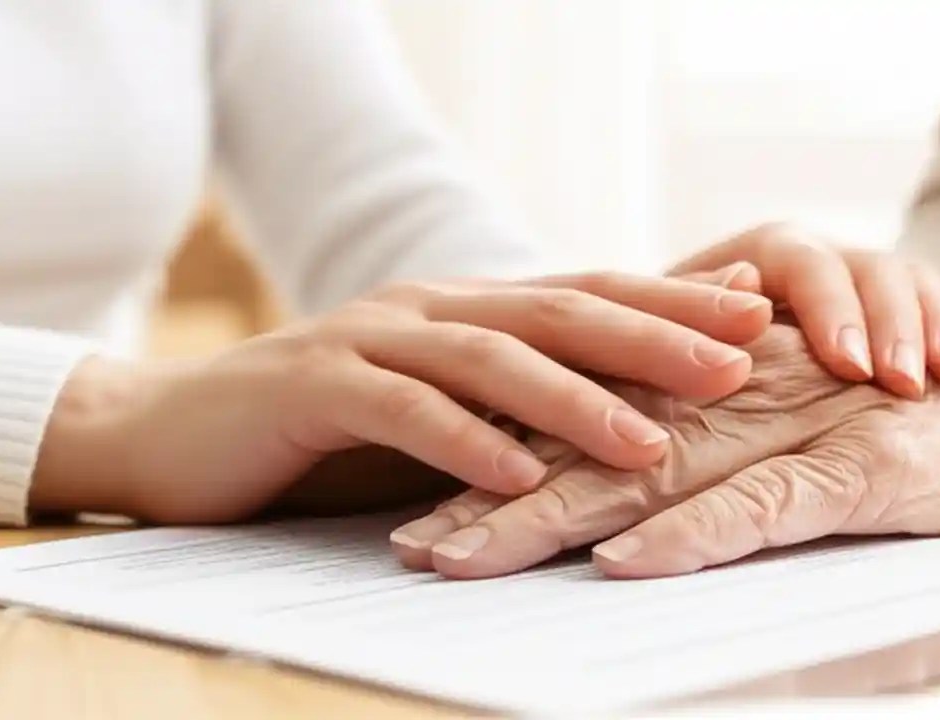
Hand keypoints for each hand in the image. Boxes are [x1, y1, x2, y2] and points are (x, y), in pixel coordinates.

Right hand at [28, 269, 772, 522]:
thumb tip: (618, 407)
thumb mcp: (434, 404)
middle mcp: (428, 309)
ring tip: (647, 440)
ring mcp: (371, 340)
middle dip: (654, 336)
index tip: (760, 318)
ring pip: (491, 358)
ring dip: (575, 399)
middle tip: (740, 360)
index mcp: (465, 308)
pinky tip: (517, 474)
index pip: (587, 295)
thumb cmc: (325, 427)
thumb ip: (509, 397)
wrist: (180, 427)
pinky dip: (464, 441)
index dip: (673, 303)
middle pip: (559, 311)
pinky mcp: (315, 384)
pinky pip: (402, 410)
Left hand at [391, 287, 939, 577]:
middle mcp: (731, 401)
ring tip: (467, 555)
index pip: (582, 431)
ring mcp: (789, 430)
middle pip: (589, 453)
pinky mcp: (855, 469)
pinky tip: (626, 559)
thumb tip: (621, 509)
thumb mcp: (784, 429)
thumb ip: (706, 455)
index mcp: (708, 390)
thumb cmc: (897, 419)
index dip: (496, 470)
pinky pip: (762, 506)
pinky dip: (691, 533)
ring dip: (551, 517)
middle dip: (489, 501)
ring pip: (648, 475)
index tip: (419, 513)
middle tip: (411, 545)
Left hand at [672, 223, 939, 397]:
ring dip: (935, 326)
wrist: (709, 363)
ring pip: (913, 284)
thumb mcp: (671, 331)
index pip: (801, 262)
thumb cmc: (677, 357)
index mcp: (760, 255)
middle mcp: (818, 260)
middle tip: (905, 382)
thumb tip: (743, 282)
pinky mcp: (903, 315)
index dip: (831, 310)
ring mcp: (865, 285)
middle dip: (892, 323)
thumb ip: (694, 307)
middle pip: (868, 270)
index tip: (850, 365)